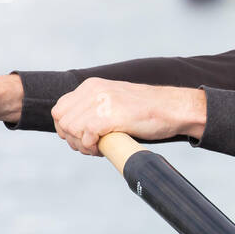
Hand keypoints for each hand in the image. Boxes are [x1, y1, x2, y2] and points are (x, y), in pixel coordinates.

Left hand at [50, 78, 205, 155]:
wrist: (174, 108)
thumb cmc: (148, 110)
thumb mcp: (115, 100)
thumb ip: (95, 106)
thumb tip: (75, 129)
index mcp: (92, 85)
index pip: (60, 108)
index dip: (66, 128)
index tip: (81, 138)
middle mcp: (93, 90)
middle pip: (62, 120)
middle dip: (71, 138)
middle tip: (90, 146)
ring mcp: (101, 103)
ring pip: (71, 129)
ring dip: (81, 144)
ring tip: (97, 148)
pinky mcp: (109, 117)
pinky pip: (86, 136)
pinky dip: (91, 147)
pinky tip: (102, 149)